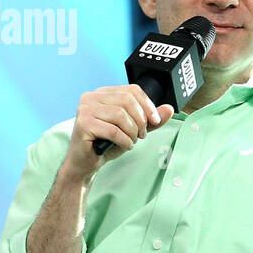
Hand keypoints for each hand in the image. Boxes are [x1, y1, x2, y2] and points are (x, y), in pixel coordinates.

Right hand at [61, 85, 175, 179]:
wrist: (86, 162)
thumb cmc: (107, 143)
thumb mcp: (133, 129)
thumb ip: (150, 120)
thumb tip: (169, 108)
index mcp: (103, 93)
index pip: (132, 90)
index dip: (148, 105)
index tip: (155, 121)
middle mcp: (91, 97)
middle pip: (127, 100)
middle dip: (140, 120)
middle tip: (141, 135)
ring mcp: (85, 110)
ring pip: (120, 115)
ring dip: (132, 131)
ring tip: (131, 140)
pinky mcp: (83, 124)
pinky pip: (113, 130)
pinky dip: (124, 140)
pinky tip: (125, 145)